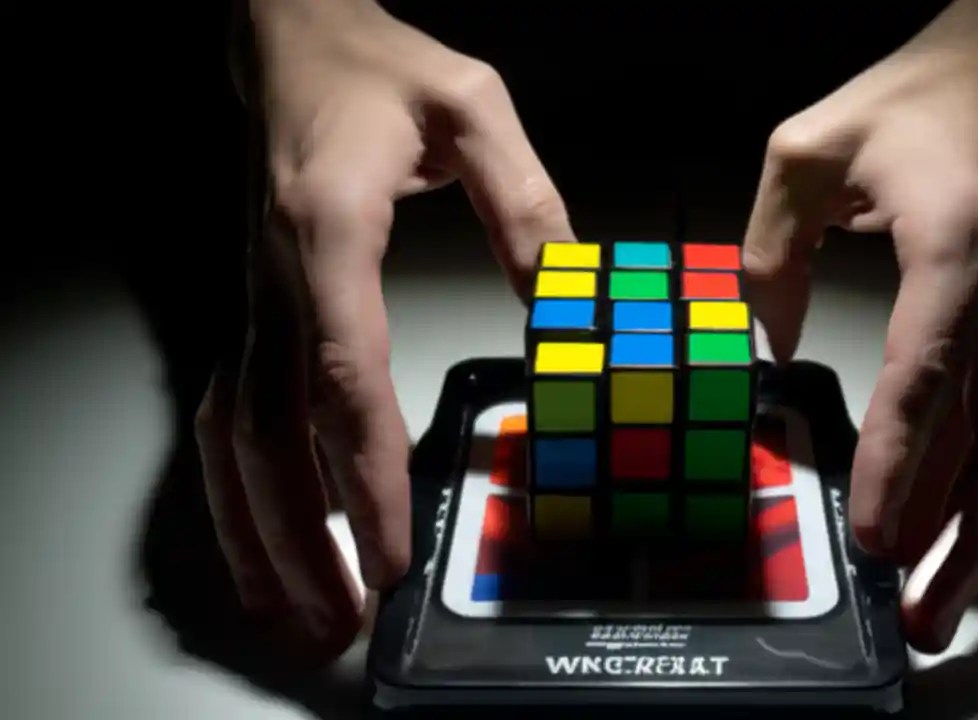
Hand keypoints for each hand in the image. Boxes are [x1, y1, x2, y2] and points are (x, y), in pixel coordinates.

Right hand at [196, 0, 573, 659]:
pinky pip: (230, 413)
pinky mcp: (254, 306)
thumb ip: (526, 204)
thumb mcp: (472, 108)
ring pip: (239, 435)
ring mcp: (255, 295)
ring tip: (298, 606)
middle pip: (277, 431)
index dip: (366, 471)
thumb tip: (566, 301)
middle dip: (307, 533)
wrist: (289, 36)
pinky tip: (264, 537)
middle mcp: (278, 275)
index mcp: (330, 229)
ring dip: (262, 528)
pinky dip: (239, 486)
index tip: (390, 544)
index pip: (345, 373)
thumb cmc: (374, 67)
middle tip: (343, 612)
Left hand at [743, 20, 977, 652]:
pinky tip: (952, 531)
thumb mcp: (809, 148)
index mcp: (961, 247)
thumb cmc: (920, 99)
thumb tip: (764, 341)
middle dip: (967, 540)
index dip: (898, 463)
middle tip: (922, 612)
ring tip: (937, 599)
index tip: (871, 533)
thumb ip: (772, 248)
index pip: (929, 375)